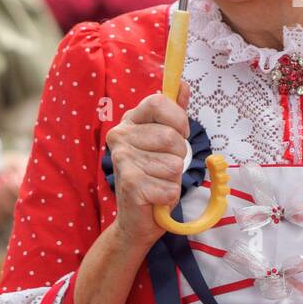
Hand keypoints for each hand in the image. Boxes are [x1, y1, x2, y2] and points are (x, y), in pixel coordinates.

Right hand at [106, 83, 191, 251]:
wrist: (136, 219)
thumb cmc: (153, 176)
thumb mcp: (165, 140)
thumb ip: (174, 112)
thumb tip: (182, 84)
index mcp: (129, 121)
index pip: (158, 102)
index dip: (177, 119)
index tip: (179, 133)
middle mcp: (120, 137)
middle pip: (170, 136)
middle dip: (178, 156)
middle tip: (165, 167)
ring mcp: (122, 161)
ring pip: (173, 165)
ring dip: (173, 179)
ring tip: (159, 182)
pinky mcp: (131, 185)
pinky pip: (170, 187)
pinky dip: (169, 196)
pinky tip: (155, 197)